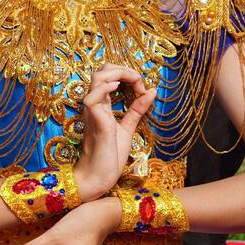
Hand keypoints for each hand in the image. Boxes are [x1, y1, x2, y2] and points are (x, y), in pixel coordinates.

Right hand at [73, 64, 155, 201]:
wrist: (98, 176)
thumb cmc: (109, 155)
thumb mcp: (128, 128)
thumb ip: (137, 110)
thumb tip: (152, 91)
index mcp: (102, 106)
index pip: (108, 77)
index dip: (127, 74)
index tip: (143, 87)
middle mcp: (95, 105)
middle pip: (101, 71)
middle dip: (122, 68)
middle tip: (138, 79)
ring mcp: (94, 112)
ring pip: (96, 78)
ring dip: (117, 73)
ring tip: (133, 80)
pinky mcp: (96, 122)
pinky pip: (92, 98)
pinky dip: (105, 88)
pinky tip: (118, 88)